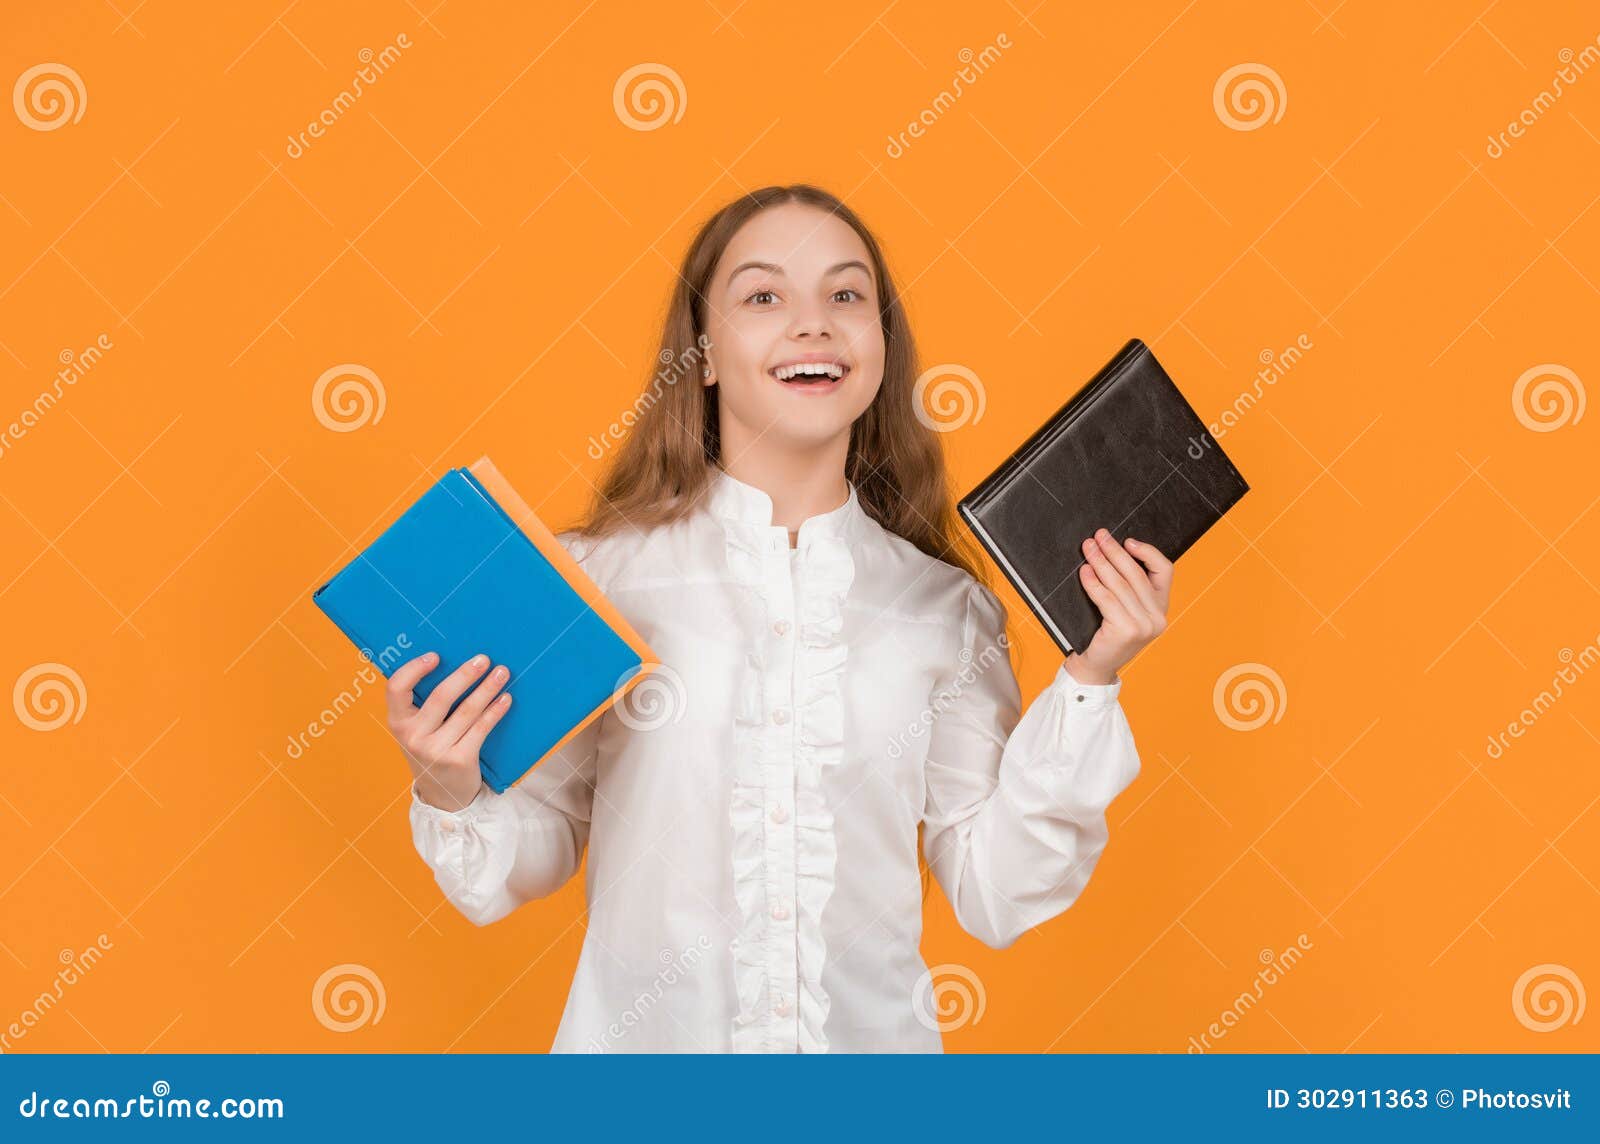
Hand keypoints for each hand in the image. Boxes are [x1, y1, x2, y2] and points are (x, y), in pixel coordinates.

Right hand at [385, 651, 512, 810]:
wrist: (442, 795)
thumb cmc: (432, 750)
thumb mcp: (417, 731)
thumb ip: (423, 706)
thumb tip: (456, 664)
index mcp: (398, 723)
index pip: (396, 688)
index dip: (414, 669)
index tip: (435, 655)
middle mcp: (413, 737)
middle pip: (441, 697)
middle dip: (465, 675)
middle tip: (483, 659)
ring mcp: (436, 750)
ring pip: (466, 711)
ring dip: (487, 689)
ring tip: (502, 673)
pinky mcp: (459, 760)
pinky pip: (481, 728)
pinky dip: (495, 711)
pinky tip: (505, 699)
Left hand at [1063, 528, 1173, 684]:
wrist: (1095, 667)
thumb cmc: (1105, 633)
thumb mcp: (1123, 609)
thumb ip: (1126, 587)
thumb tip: (1109, 551)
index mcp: (1161, 607)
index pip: (1165, 570)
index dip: (1147, 552)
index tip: (1127, 541)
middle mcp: (1158, 616)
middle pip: (1136, 573)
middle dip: (1114, 551)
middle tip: (1098, 537)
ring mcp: (1144, 625)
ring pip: (1120, 584)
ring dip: (1101, 562)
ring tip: (1088, 549)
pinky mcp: (1127, 630)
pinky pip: (1107, 599)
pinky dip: (1093, 583)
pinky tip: (1084, 572)